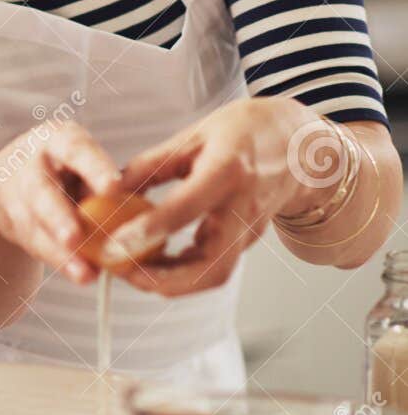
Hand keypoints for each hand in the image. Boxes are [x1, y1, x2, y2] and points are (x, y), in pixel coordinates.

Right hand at [0, 119, 122, 285]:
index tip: (114, 189)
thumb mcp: (83, 164)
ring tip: (86, 273)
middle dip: (59, 217)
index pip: (77, 151)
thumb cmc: (67, 170)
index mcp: (60, 140)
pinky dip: (59, 261)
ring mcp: (16, 194)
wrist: (9, 180)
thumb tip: (145, 217)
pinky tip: (81, 275)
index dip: (95, 169)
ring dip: (60, 252)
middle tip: (76, 238)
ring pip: (35, 225)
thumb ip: (105, 185)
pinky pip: (34, 243)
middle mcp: (33, 163)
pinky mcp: (9, 221)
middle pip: (42, 191)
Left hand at [107, 95, 325, 295]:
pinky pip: (215, 266)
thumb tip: (112, 185)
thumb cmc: (247, 132)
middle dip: (165, 280)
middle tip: (123, 273)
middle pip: (212, 265)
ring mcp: (250, 229)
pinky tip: (154, 263)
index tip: (115, 244)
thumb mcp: (196, 134)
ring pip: (214, 274)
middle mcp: (244, 207)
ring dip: (171, 282)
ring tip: (131, 271)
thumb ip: (154, 162)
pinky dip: (183, 272)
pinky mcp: (248, 241)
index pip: (188, 208)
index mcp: (229, 170)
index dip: (150, 230)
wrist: (302, 146)